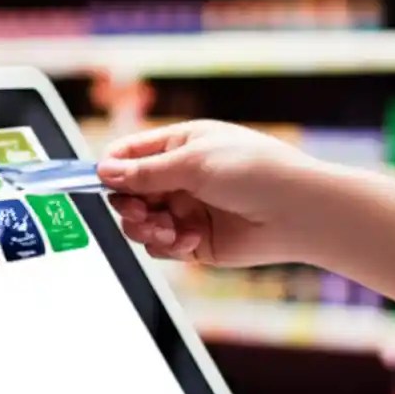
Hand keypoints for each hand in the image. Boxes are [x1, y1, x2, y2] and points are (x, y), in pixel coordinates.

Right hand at [97, 120, 331, 266]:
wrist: (297, 213)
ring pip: (141, 223)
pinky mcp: (195, 241)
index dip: (111, 168)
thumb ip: (145, 172)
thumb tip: (104, 171)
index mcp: (180, 147)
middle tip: (139, 211)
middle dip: (128, 205)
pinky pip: (162, 247)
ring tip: (167, 231)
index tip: (97, 182)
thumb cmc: (256, 173)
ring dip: (146, 228)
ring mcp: (186, 210)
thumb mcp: (193, 163)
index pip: (129, 155)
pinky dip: (169, 246)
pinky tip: (191, 240)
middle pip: (128, 194)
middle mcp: (180, 178)